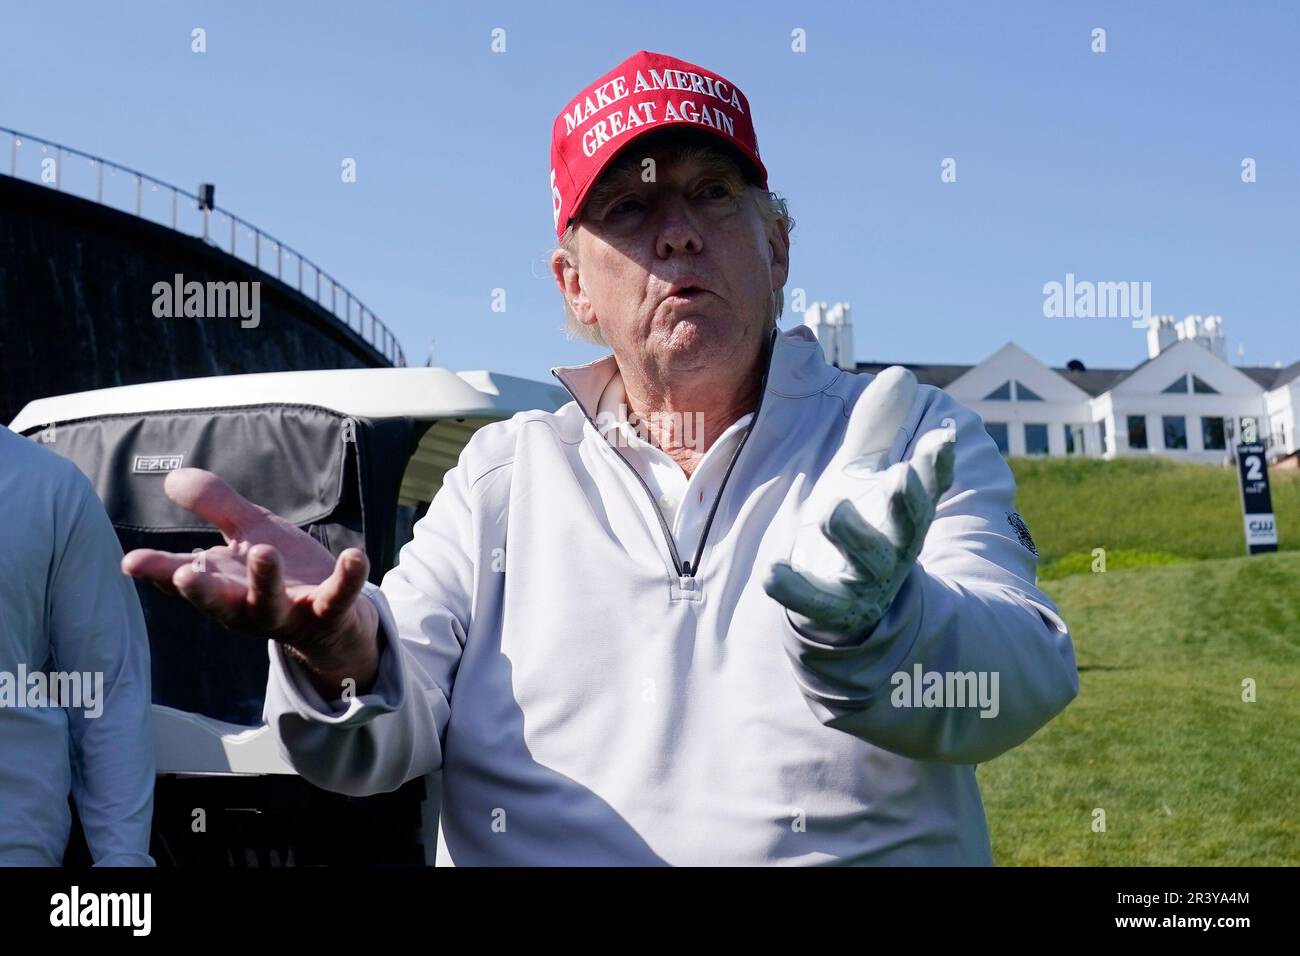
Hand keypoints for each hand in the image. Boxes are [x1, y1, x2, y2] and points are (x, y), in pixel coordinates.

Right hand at [120, 468, 378, 692]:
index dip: (156, 572)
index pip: (182, 579)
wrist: (332, 616)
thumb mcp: (249, 532)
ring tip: (264, 552)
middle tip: (185, 576)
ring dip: (266, 580)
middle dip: (201, 591)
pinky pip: (338, 597)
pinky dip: (347, 578)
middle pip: (219, 603)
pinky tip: (354, 555)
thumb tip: (173, 476)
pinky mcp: (329, 612)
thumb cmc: (280, 572)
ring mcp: (289, 613)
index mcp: (222, 586)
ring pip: (272, 603)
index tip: (130, 562)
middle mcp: (249, 606)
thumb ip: (216, 505)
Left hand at [763, 367, 955, 642]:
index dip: (937, 465)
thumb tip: (901, 375)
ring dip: (852, 537)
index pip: (929, 486)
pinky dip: (795, 590)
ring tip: (831, 513)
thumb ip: (877, 428)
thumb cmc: (860, 526)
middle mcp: (893, 547)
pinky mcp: (830, 607)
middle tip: (900, 477)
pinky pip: (814, 601)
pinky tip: (772, 573)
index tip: (943, 438)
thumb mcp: (864, 474)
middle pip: (907, 526)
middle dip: (906, 503)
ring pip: (865, 562)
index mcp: (904, 513)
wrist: (851, 609)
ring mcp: (864, 581)